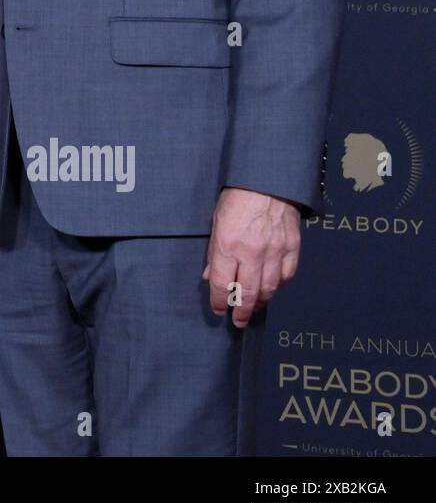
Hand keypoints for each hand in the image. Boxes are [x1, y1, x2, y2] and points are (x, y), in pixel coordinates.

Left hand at [203, 186, 301, 327]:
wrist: (268, 180)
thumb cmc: (237, 198)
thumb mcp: (216, 222)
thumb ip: (214, 252)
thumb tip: (210, 276)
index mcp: (227, 245)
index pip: (221, 283)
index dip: (219, 301)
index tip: (218, 310)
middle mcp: (251, 252)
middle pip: (247, 293)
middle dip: (241, 311)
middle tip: (238, 321)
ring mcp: (274, 252)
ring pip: (269, 289)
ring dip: (260, 303)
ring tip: (253, 309)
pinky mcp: (292, 248)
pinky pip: (287, 276)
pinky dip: (279, 286)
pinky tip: (273, 289)